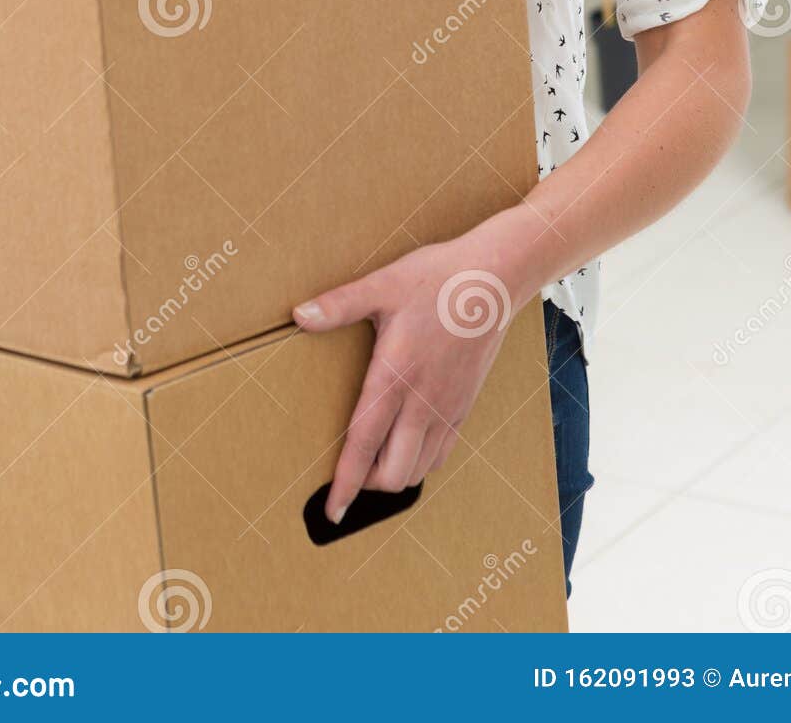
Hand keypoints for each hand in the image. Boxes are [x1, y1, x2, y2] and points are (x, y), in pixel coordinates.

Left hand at [292, 209, 539, 524]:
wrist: (492, 280)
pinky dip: (419, 462)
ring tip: (373, 464)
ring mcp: (446, 407)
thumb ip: (338, 305)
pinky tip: (406, 446)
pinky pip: (441, 453)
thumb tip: (299, 315)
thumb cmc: (436, 280)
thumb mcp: (382, 286)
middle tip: (349, 474)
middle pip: (393, 472)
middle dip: (367, 484)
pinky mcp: (464, 405)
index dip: (346, 482)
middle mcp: (422, 401)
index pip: (364, 444)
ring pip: (419, 469)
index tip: (332, 510)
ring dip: (394, 475)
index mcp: (395, 376)